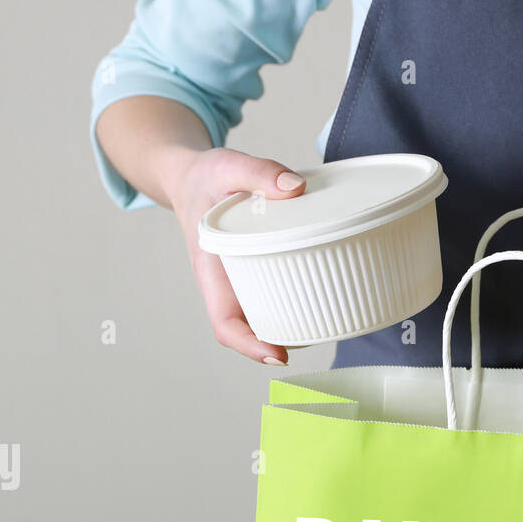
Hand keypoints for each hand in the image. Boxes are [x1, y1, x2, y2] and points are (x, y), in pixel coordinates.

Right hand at [164, 147, 305, 363]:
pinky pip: (274, 293)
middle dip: (282, 342)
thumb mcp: (227, 165)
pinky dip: (296, 299)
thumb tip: (296, 188)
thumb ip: (258, 172)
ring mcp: (243, 280)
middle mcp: (228, 284)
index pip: (225, 324)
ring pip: (265, 315)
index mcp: (213, 271)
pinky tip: (324, 294)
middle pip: (251, 330)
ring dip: (292, 326)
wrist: (192, 178)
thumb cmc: (206, 177)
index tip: (278, 356)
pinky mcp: (257, 270)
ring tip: (331, 320)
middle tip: (322, 335)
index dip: (249, 346)